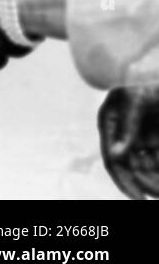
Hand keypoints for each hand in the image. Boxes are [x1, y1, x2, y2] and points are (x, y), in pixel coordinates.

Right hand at [99, 85, 158, 199]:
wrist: (156, 66)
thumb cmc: (147, 79)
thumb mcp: (137, 99)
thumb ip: (128, 126)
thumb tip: (116, 155)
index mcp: (110, 121)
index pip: (112, 157)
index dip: (123, 180)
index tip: (137, 197)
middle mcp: (123, 131)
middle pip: (128, 167)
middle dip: (141, 183)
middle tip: (153, 197)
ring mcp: (141, 134)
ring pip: (144, 167)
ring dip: (151, 180)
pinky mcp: (155, 138)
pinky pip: (155, 159)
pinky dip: (157, 172)